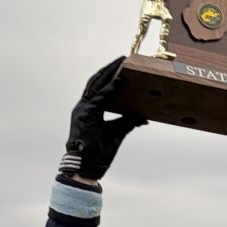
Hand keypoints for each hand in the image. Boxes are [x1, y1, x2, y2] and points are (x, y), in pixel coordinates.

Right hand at [59, 58, 146, 183]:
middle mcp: (83, 107)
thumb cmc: (98, 154)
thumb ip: (128, 123)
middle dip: (109, 69)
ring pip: (96, 85)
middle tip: (122, 58)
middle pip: (96, 82)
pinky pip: (100, 98)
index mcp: (88, 110)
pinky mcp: (87, 115)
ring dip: (109, 72)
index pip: (99, 88)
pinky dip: (110, 88)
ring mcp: (83, 110)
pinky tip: (120, 80)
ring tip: (121, 61)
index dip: (109, 76)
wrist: (86, 169)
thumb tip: (144, 117)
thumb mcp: (117, 134)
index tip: (121, 66)